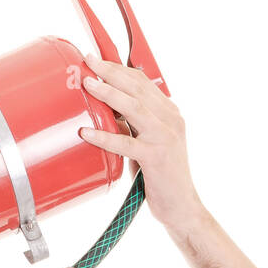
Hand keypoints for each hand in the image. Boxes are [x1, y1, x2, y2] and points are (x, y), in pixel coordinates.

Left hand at [77, 54, 205, 231]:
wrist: (181, 206)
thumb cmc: (161, 177)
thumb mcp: (147, 144)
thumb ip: (132, 127)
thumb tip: (105, 113)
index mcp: (169, 113)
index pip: (142, 82)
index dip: (118, 69)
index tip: (97, 60)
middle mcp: (170, 120)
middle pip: (137, 88)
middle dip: (110, 72)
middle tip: (88, 61)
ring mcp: (165, 137)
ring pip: (134, 107)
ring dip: (108, 93)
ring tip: (88, 84)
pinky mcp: (156, 157)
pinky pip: (126, 143)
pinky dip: (105, 136)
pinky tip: (86, 132)